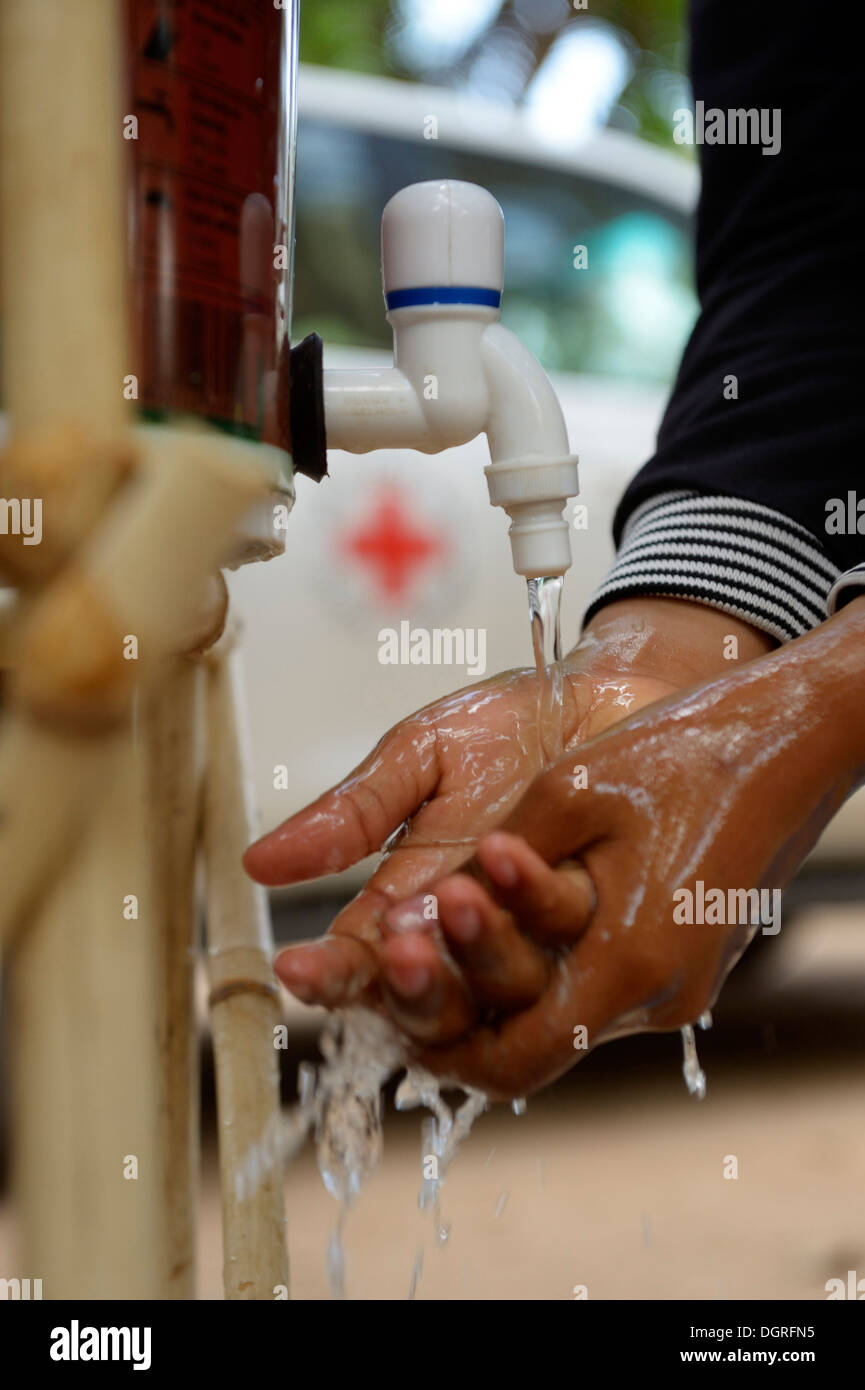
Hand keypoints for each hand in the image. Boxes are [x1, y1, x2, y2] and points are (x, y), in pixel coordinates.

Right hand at [244, 599, 772, 1029]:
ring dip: (479, 946)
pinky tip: (514, 855)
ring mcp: (542, 936)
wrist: (607, 688)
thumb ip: (352, 814)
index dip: (330, 975)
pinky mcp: (608, 919)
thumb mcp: (417, 757)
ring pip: (506, 987)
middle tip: (399, 947)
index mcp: (415, 908)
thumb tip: (257, 865)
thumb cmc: (509, 725)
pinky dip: (539, 896)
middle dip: (413, 986)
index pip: (362, 966)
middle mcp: (476, 940)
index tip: (295, 966)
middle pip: (435, 1008)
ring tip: (458, 894)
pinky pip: (574, 932)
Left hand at [383, 599, 864, 1097]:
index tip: (391, 1004)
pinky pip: (599, 984)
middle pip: (531, 1043)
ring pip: (563, 1012)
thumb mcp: (565, 792)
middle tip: (401, 948)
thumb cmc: (682, 756)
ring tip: (450, 908)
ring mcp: (678, 985)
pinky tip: (514, 903)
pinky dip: (548, 958)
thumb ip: (487, 867)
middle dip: (459, 997)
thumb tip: (418, 911)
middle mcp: (658, 996)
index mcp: (629, 965)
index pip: (513, 1062)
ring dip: (502, 972)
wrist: (783, 741)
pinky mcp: (684, 963)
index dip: (441, 1048)